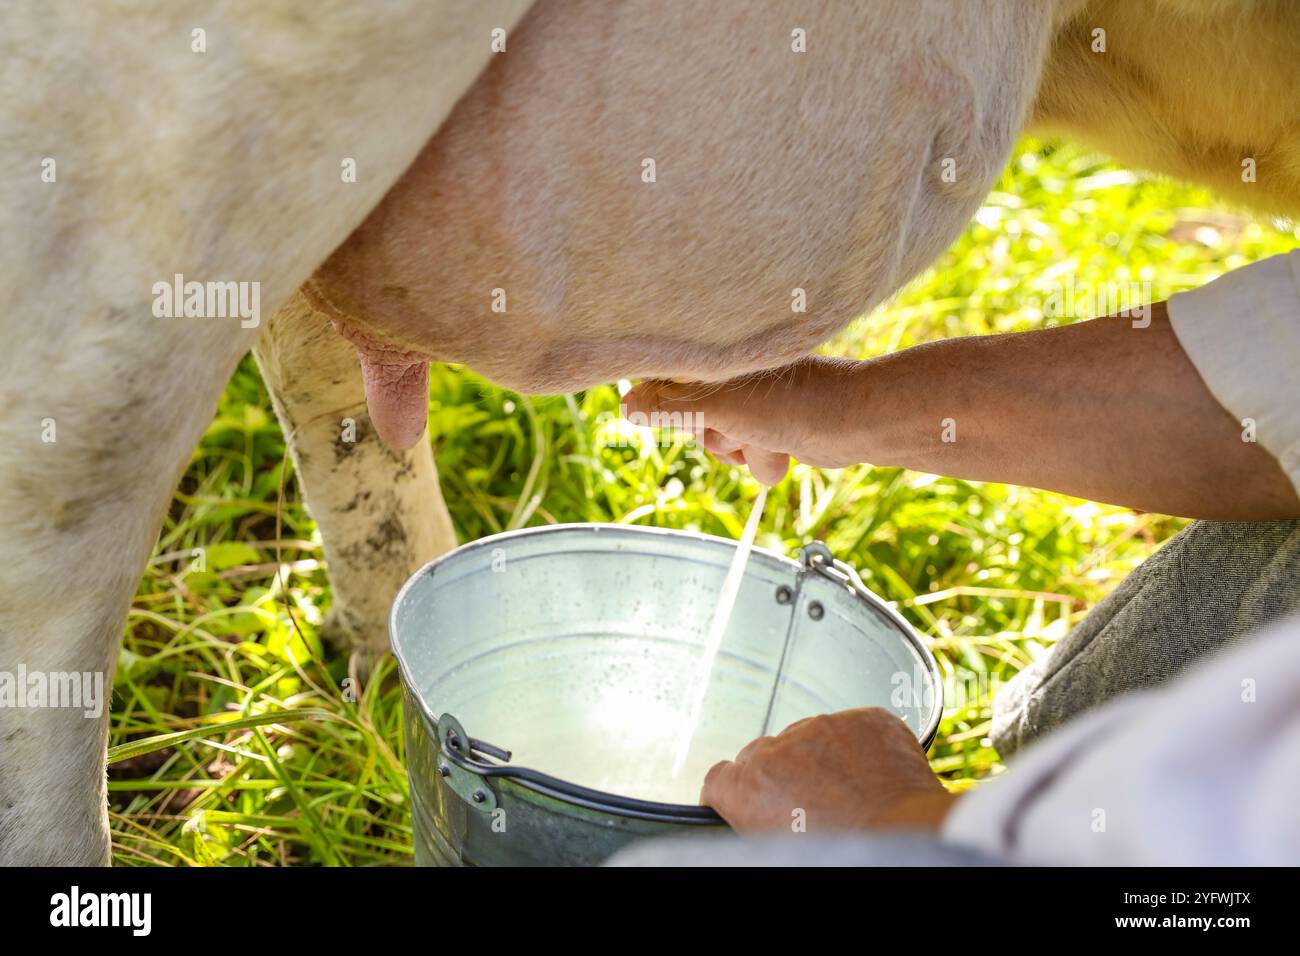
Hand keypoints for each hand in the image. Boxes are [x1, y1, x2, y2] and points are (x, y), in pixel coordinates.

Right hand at [623, 357, 870, 484]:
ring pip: (720, 442)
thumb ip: (671, 406)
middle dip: (714, 434)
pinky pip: (748, 453)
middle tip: (738, 427)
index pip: (669, 381)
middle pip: (692, 419)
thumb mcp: (720, 406)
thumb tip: (625, 405)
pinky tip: (784, 452)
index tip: (692, 413)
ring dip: (740, 451)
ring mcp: (756, 402)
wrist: (856, 424)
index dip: (672, 404)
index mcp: (720, 355)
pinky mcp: (774, 426)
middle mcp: (735, 374)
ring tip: (767, 438)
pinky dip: (762, 459)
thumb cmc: (793, 405)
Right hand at [701, 707, 955, 831]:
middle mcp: (779, 747)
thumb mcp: (779, 846)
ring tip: (850, 790)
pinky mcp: (865, 718)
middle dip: (783, 773)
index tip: (751, 801)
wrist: (909, 835)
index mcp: (748, 785)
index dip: (735, 790)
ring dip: (822, 755)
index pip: (719, 777)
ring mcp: (824, 726)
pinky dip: (860, 746)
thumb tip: (758, 814)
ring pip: (812, 736)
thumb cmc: (846, 853)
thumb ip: (756, 817)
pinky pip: (854, 727)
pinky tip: (873, 774)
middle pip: (766, 753)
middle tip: (810, 804)